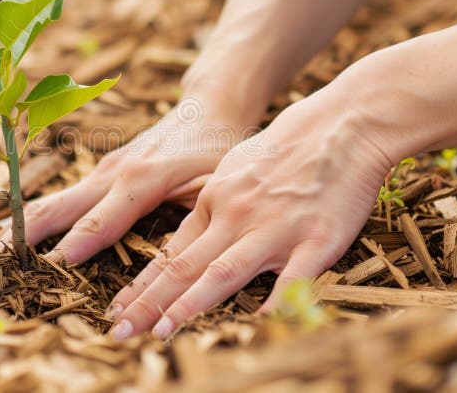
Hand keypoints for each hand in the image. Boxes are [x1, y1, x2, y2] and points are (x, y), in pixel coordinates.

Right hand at [0, 95, 258, 263]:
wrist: (208, 109)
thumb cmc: (215, 150)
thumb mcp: (212, 184)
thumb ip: (191, 218)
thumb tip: (179, 262)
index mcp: (142, 178)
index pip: (104, 217)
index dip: (80, 242)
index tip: (54, 266)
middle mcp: (113, 173)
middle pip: (60, 206)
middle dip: (25, 233)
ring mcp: (103, 171)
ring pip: (54, 200)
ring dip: (20, 225)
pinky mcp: (101, 173)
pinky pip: (63, 197)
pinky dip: (36, 215)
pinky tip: (15, 232)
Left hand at [107, 90, 395, 339]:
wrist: (338, 126)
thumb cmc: (284, 149)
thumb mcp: (232, 171)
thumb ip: (210, 209)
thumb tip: (184, 243)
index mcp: (215, 202)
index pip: (171, 253)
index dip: (143, 286)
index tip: (117, 310)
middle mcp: (235, 217)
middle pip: (184, 266)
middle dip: (147, 302)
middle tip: (119, 330)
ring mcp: (273, 229)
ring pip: (222, 272)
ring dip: (188, 304)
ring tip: (161, 331)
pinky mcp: (315, 239)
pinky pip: (291, 278)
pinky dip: (274, 302)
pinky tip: (257, 324)